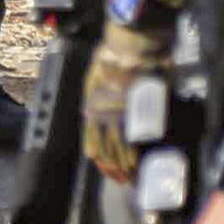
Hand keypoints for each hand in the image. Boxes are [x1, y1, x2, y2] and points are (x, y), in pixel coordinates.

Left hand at [82, 12, 173, 180]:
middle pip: (102, 149)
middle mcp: (97, 113)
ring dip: (122, 165)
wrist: (130, 44)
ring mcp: (114, 114)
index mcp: (90, 104)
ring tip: (129, 177)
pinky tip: (134, 166)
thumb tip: (103, 111)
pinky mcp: (131, 112)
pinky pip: (128, 141)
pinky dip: (131, 156)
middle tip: (120, 179)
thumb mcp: (100, 74)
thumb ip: (102, 95)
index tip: (105, 167)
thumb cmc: (117, 54)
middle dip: (111, 167)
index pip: (90, 139)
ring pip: (114, 149)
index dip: (98, 156)